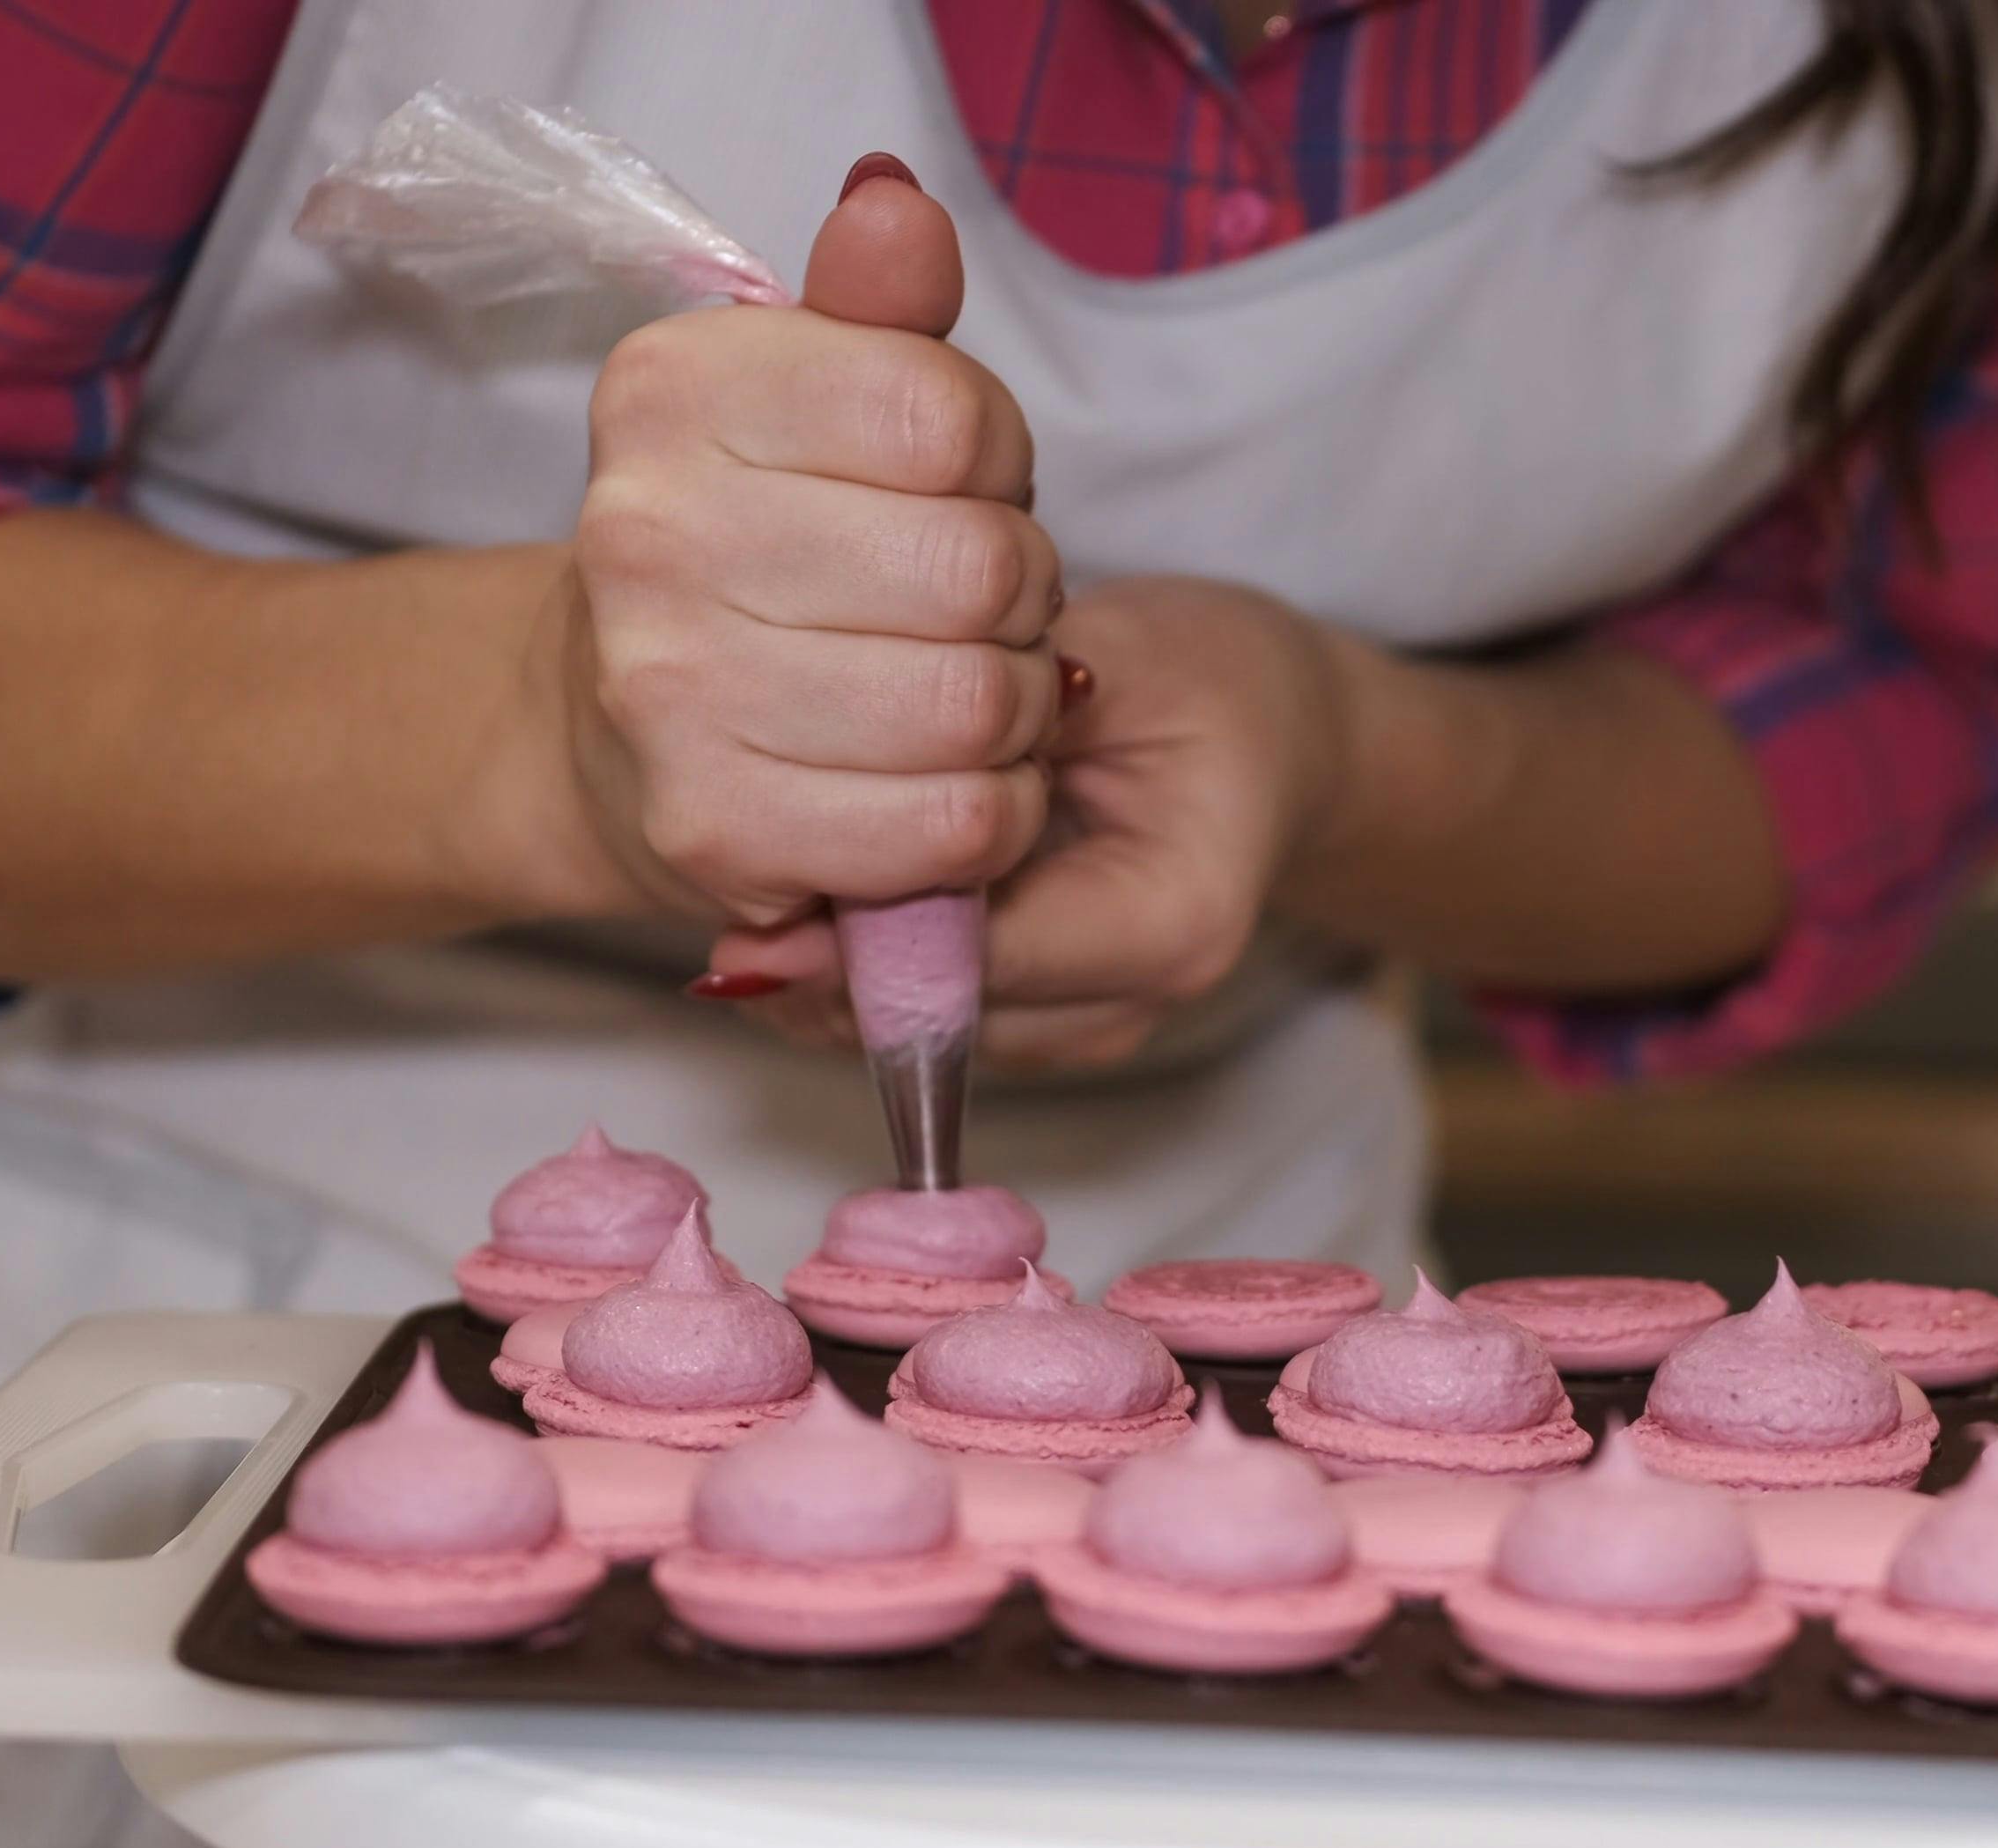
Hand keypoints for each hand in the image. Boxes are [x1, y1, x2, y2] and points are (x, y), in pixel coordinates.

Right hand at [552, 158, 1060, 930]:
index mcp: (669, 393)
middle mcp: (647, 536)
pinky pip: (956, 825)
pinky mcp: (718, 831)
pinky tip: (949, 781)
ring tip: (968, 694)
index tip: (957, 487)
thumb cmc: (761, 540)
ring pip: (979, 704)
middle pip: (981, 567)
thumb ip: (878, 307)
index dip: (1000, 464)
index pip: (951, 416)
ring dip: (1017, 710)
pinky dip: (993, 811)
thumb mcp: (813, 392)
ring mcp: (669, 694)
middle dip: (1019, 594)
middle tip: (972, 609)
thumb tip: (895, 201)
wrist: (613, 728)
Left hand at [706, 576, 1353, 1070]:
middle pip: (931, 1024)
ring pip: (911, 1036)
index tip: (741, 914)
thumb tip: (862, 784)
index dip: (850, 941)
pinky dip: (862, 963)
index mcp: (1168, 924)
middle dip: (818, 963)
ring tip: (750, 884)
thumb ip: (1002, 731)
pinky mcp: (1048, 1026)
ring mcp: (1091, 1029)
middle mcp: (1130, 1006)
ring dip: (827, 969)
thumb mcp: (1121, 662)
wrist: (1283, 738)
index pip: (976, 965)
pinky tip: (813, 892)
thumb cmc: (1210, 680)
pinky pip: (926, 1014)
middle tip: (715, 886)